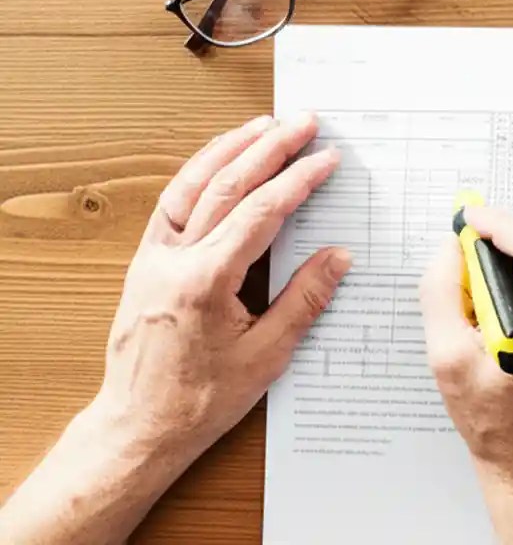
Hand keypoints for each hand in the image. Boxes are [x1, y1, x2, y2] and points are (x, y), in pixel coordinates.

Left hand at [0, 113, 349, 544]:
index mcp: (204, 282)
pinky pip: (173, 205)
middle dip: (268, 148)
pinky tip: (221, 161)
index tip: (326, 159)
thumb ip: (304, 300)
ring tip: (263, 125)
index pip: (259, 213)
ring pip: (191, 186)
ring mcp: (153, 258)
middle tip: (303, 122)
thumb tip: (337, 257)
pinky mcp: (145, 264)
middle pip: (225, 185)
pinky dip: (199, 175)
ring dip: (230, 149)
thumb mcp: (266, 356)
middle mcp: (172, 260)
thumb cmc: (200, 400)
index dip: (297, 181)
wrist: (139, 426)